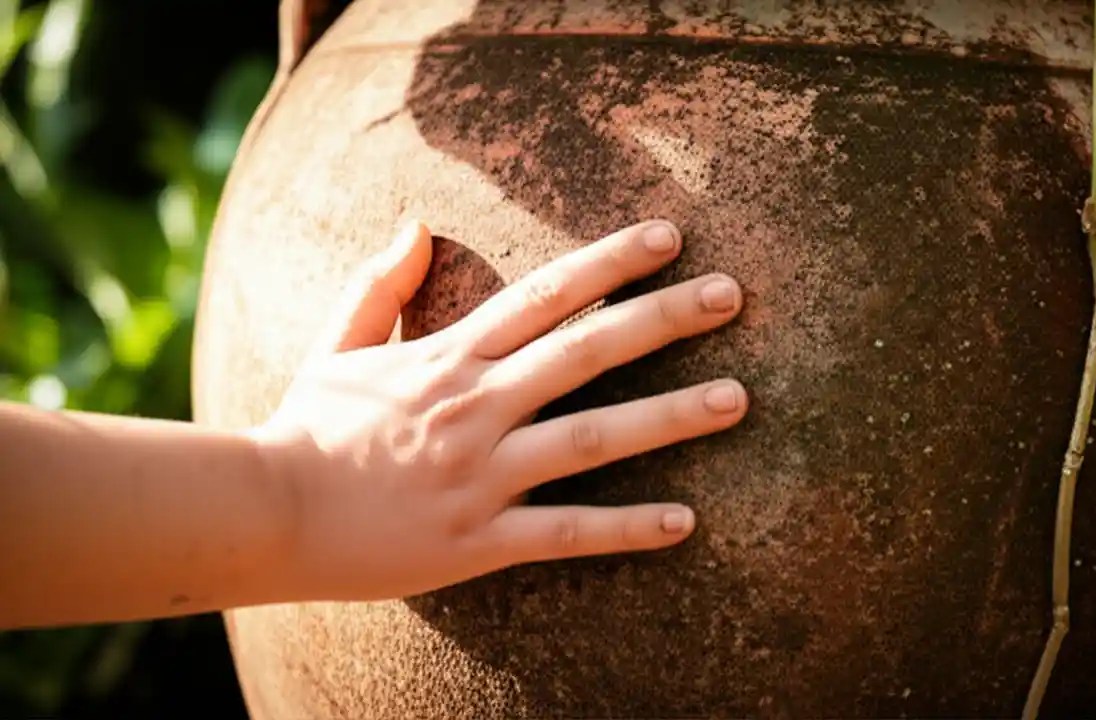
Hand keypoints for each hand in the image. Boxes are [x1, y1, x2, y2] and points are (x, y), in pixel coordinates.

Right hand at [255, 219, 746, 600]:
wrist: (263, 514)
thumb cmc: (305, 429)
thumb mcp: (337, 344)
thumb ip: (380, 284)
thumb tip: (418, 223)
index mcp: (448, 357)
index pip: (544, 295)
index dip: (610, 262)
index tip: (668, 237)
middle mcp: (475, 407)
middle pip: (585, 351)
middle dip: (663, 318)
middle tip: (733, 295)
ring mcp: (481, 474)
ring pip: (591, 437)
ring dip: (668, 417)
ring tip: (736, 398)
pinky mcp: (478, 540)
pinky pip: (565, 532)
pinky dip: (626, 527)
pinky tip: (686, 522)